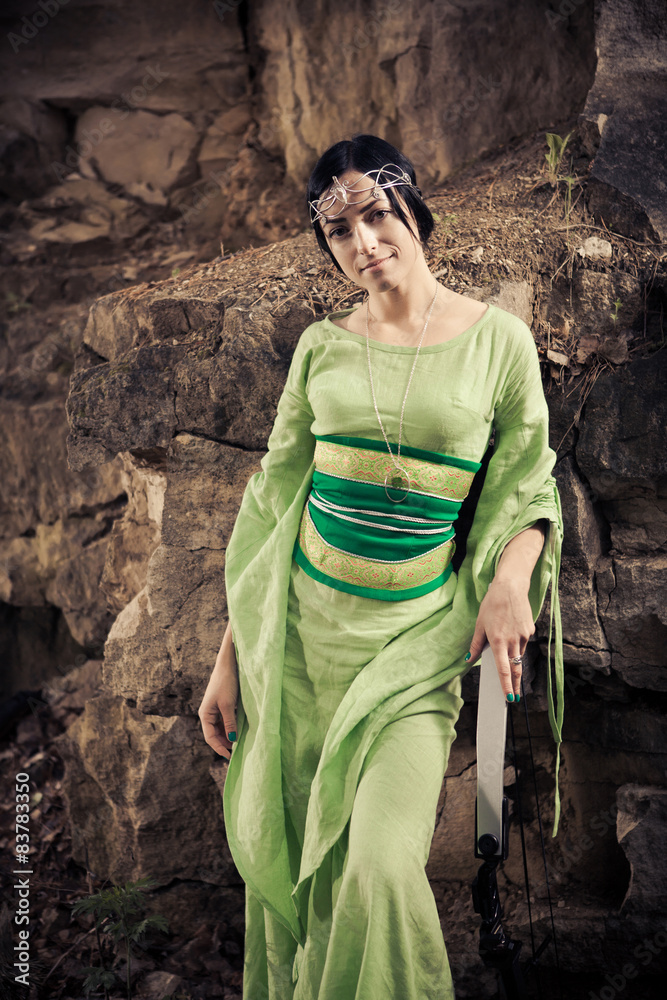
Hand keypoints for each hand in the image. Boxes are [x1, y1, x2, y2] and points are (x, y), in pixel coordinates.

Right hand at [198, 624, 238, 759]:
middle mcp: (208, 714)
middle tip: (236, 753)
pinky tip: (239, 731)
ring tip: (239, 744)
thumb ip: (229, 723)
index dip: (219, 748)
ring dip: (228, 736)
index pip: (210, 737)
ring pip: (221, 728)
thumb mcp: (228, 705)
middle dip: (224, 744)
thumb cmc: (226, 683)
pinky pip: (225, 721)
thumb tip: (232, 739)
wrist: (228, 665)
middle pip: (215, 734)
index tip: (230, 756)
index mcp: (205, 715)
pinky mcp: (223, 705)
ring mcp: (215, 710)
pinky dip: (231, 728)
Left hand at [466, 576, 535, 701]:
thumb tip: (468, 659)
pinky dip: (517, 644)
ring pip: (518, 654)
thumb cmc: (492, 604)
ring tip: (506, 649)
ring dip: (513, 659)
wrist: (510, 587)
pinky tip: (511, 631)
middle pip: (515, 668)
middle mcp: (513, 641)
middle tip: (515, 697)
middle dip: (515, 684)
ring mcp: (524, 636)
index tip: (509, 698)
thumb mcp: (479, 624)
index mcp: (498, 641)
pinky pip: (523, 642)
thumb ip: (475, 644)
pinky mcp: (530, 630)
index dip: (506, 686)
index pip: (503, 669)